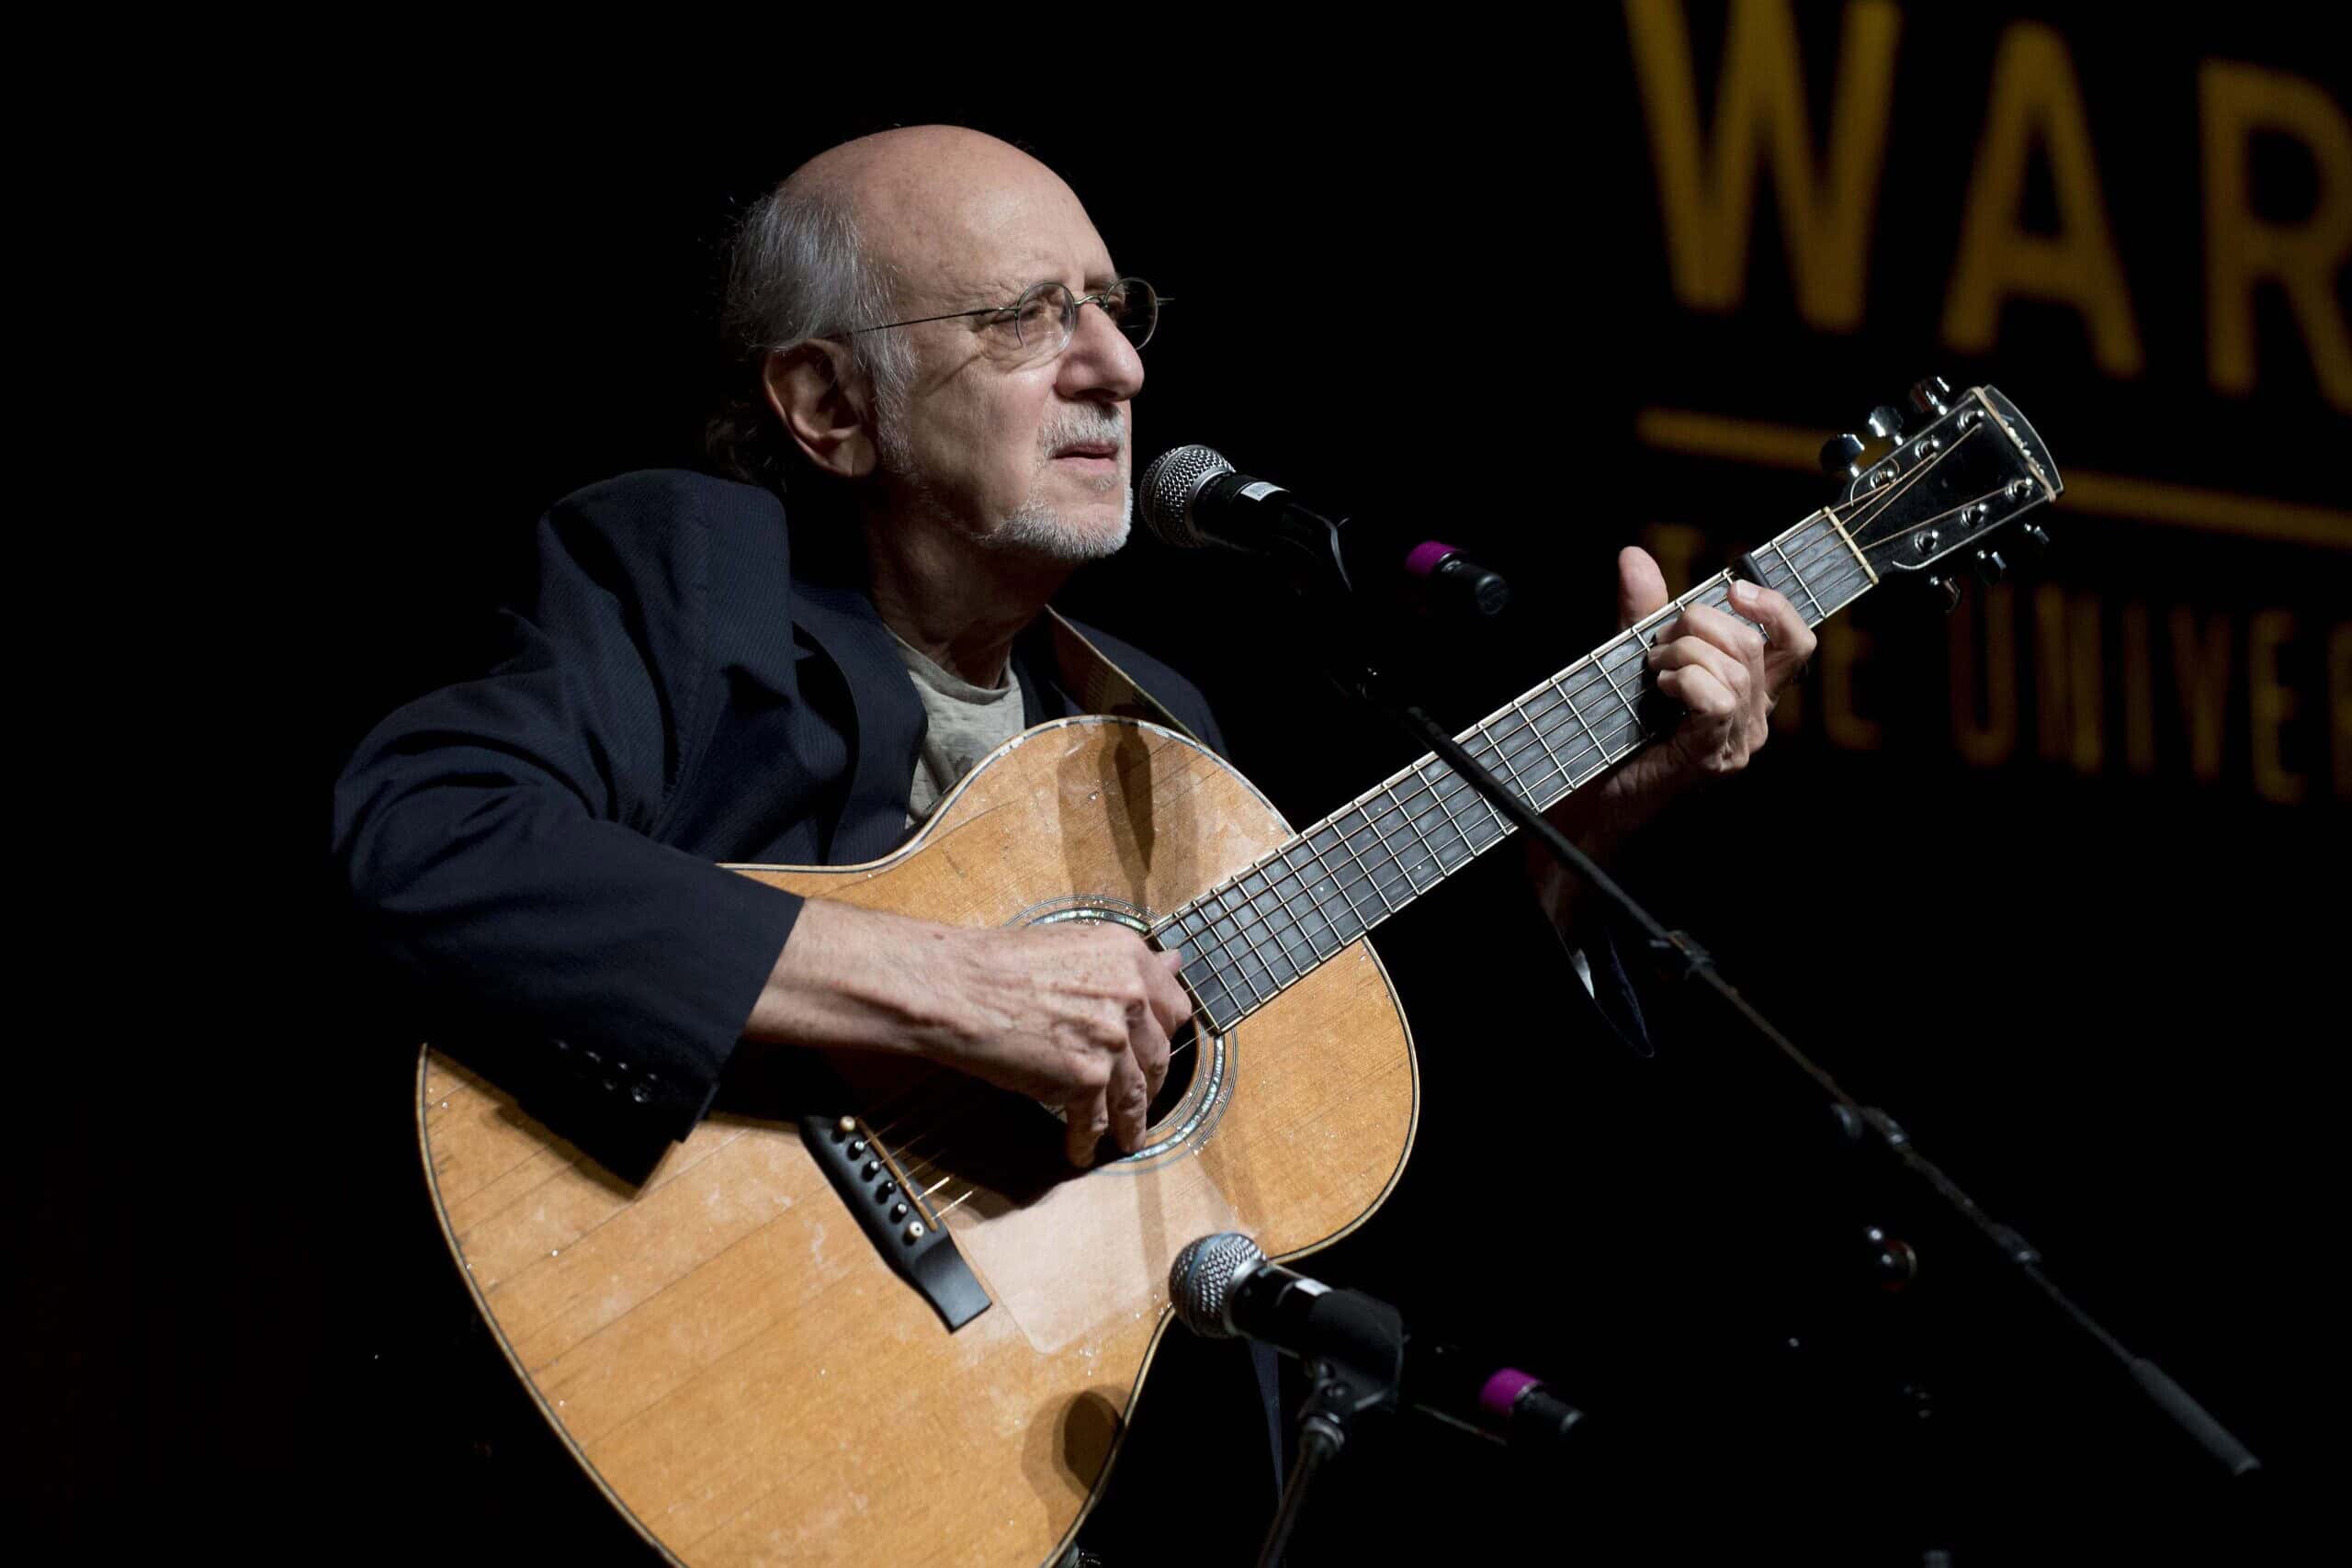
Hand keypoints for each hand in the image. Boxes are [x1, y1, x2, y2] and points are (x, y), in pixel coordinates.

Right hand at [936, 922, 1192, 1165]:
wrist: (958, 987)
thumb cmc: (999, 964)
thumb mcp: (1076, 946)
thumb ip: (1126, 964)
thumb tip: (1172, 961)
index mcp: (1130, 958)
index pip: (1174, 1008)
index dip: (1164, 1034)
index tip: (1155, 1048)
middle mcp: (1130, 997)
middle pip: (1158, 1056)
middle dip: (1150, 1083)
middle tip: (1141, 1097)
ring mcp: (1111, 1040)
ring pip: (1132, 1096)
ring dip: (1129, 1123)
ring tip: (1126, 1138)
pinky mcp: (1085, 1078)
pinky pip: (1094, 1122)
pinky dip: (1086, 1141)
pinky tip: (1081, 1150)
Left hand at [1546, 546, 1816, 851]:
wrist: (1587, 797)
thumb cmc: (1611, 733)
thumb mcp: (1631, 658)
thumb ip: (1642, 612)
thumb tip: (1634, 557)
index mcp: (1748, 694)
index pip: (1795, 643)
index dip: (1774, 607)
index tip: (1734, 589)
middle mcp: (1753, 720)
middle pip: (1752, 643)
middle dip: (1696, 626)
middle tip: (1655, 646)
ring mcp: (1736, 742)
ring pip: (1733, 667)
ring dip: (1681, 654)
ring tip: (1652, 673)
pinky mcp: (1712, 757)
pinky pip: (1717, 697)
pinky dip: (1685, 680)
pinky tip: (1661, 690)